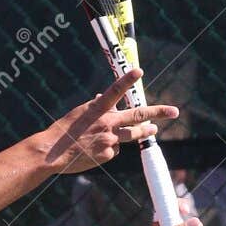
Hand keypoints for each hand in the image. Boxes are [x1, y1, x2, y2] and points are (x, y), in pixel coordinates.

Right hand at [37, 68, 179, 174]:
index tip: (139, 71)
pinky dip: (109, 149)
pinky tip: (96, 150)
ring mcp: (109, 140)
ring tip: (153, 129)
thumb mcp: (79, 113)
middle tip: (174, 112)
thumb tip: (102, 98)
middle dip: (159, 113)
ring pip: (133, 135)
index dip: (128, 80)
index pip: (116, 90)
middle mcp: (107, 123)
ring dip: (145, 131)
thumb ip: (95, 107)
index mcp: (98, 109)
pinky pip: (115, 150)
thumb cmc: (63, 131)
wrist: (52, 153)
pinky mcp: (107, 155)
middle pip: (138, 116)